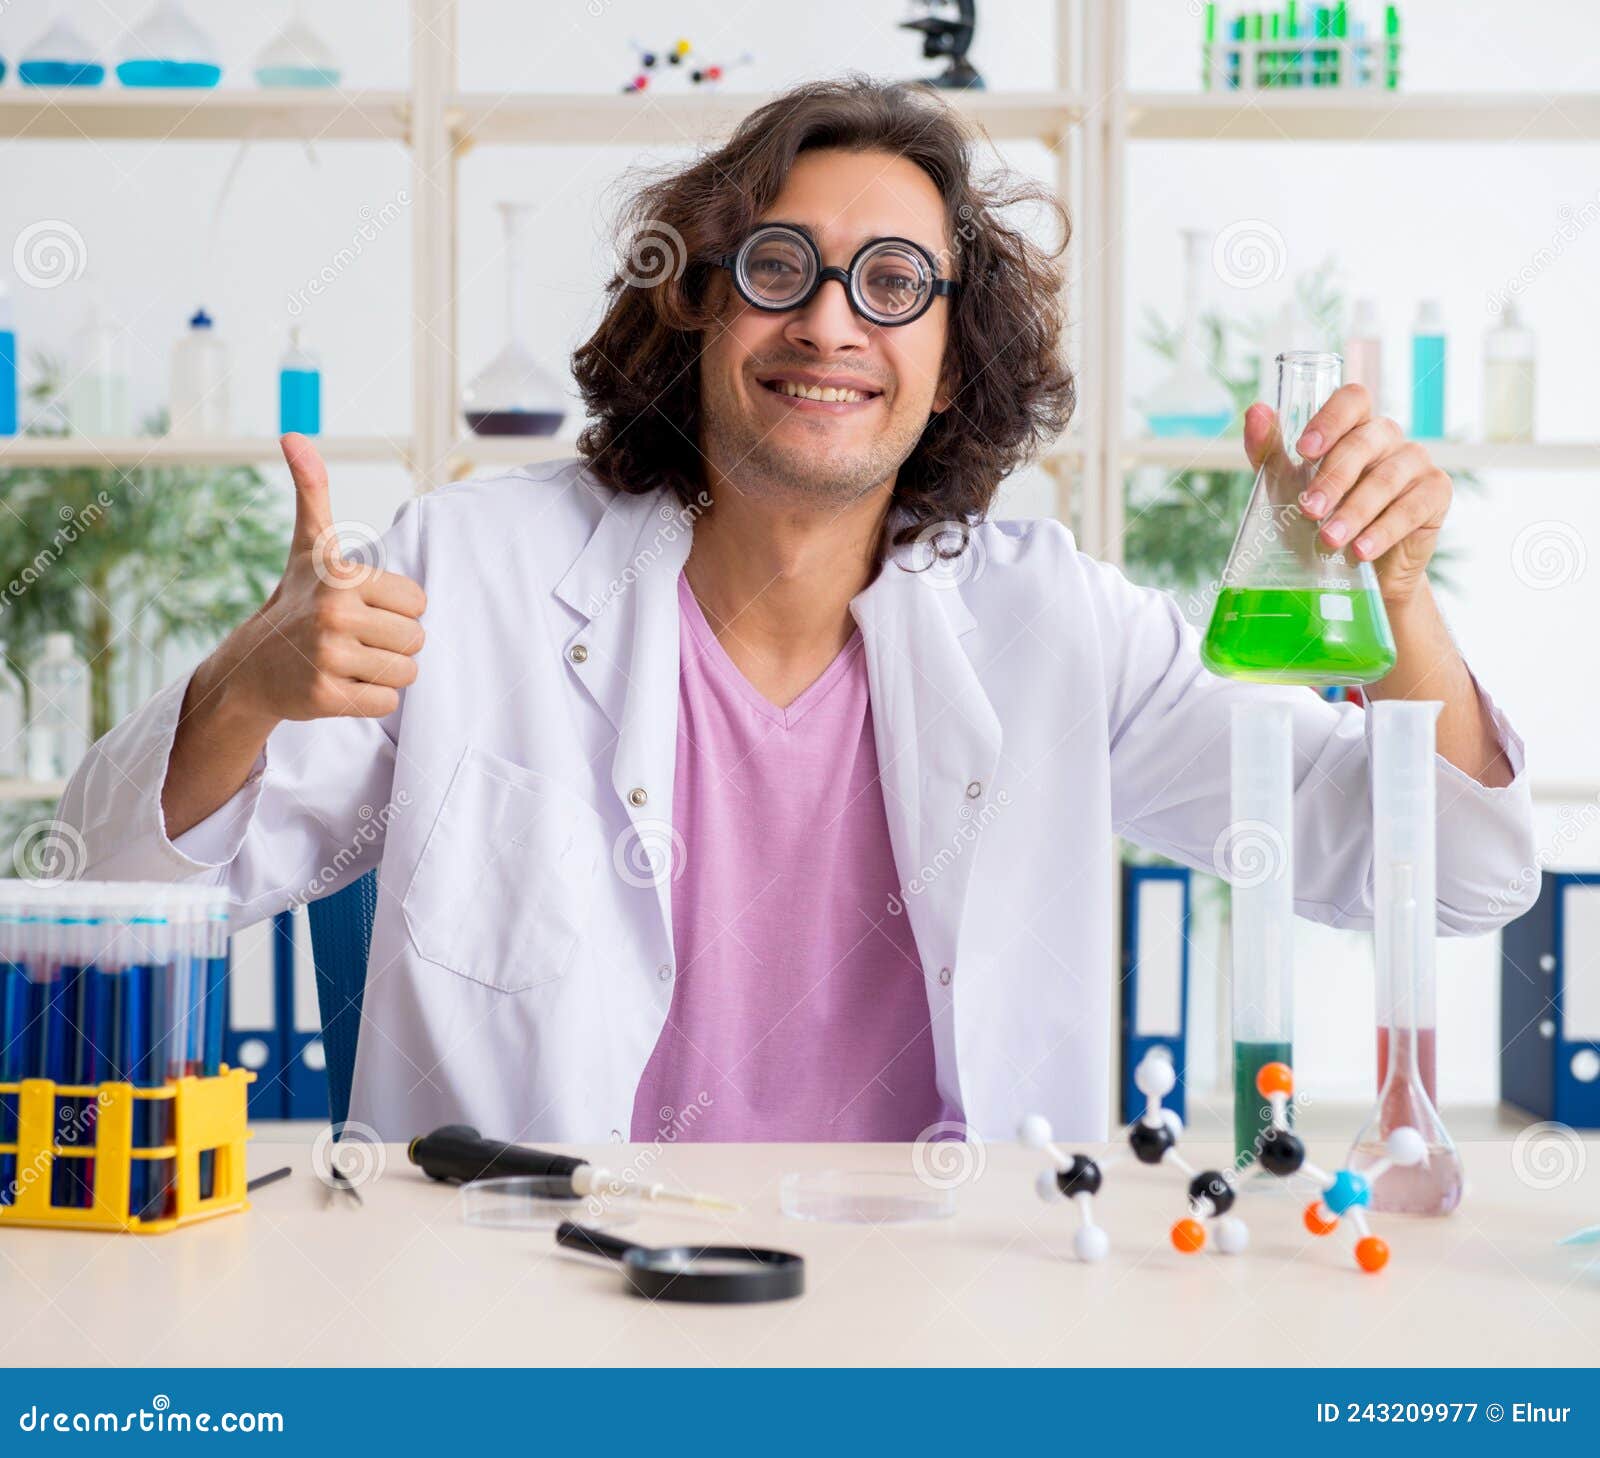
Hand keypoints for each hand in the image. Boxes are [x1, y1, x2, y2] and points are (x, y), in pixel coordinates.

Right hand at [197, 434, 426, 729]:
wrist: (251, 666)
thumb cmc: (296, 601)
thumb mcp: (308, 546)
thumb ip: (312, 490)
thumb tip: (293, 435)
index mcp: (343, 577)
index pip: (418, 602)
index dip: (398, 609)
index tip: (364, 609)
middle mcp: (335, 614)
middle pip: (416, 640)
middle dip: (394, 644)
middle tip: (358, 640)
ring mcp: (328, 657)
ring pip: (406, 673)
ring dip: (384, 673)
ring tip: (350, 662)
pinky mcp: (325, 697)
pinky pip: (386, 702)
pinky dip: (370, 700)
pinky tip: (341, 686)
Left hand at [1243, 384, 1450, 606]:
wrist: (1360, 570)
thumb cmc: (1322, 518)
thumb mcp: (1288, 486)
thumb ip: (1270, 452)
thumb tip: (1255, 410)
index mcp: (1354, 426)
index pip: (1352, 399)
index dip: (1330, 419)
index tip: (1304, 451)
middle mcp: (1388, 437)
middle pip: (1364, 442)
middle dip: (1333, 478)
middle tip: (1309, 511)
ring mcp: (1416, 462)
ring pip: (1386, 479)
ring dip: (1354, 512)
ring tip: (1329, 540)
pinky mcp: (1436, 493)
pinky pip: (1411, 508)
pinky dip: (1382, 531)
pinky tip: (1361, 551)